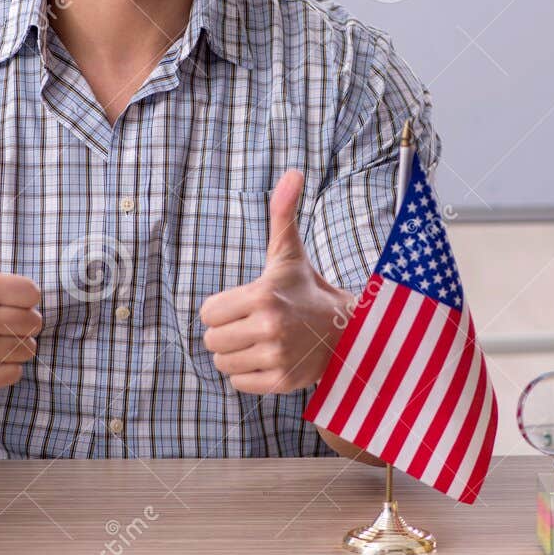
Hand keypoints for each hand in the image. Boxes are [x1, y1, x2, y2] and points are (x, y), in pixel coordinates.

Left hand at [200, 169, 353, 393]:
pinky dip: (249, 374)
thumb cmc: (306, 288)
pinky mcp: (281, 382)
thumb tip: (293, 172)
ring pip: (223, 363)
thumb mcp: (289, 252)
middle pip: (212, 340)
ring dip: (236, 354)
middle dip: (228, 332)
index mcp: (263, 295)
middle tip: (254, 323)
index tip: (247, 303)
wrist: (345, 329)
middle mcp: (269, 328)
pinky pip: (239, 382)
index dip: (222, 308)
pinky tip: (269, 358)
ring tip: (261, 340)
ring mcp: (276, 357)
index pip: (208, 313)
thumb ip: (282, 213)